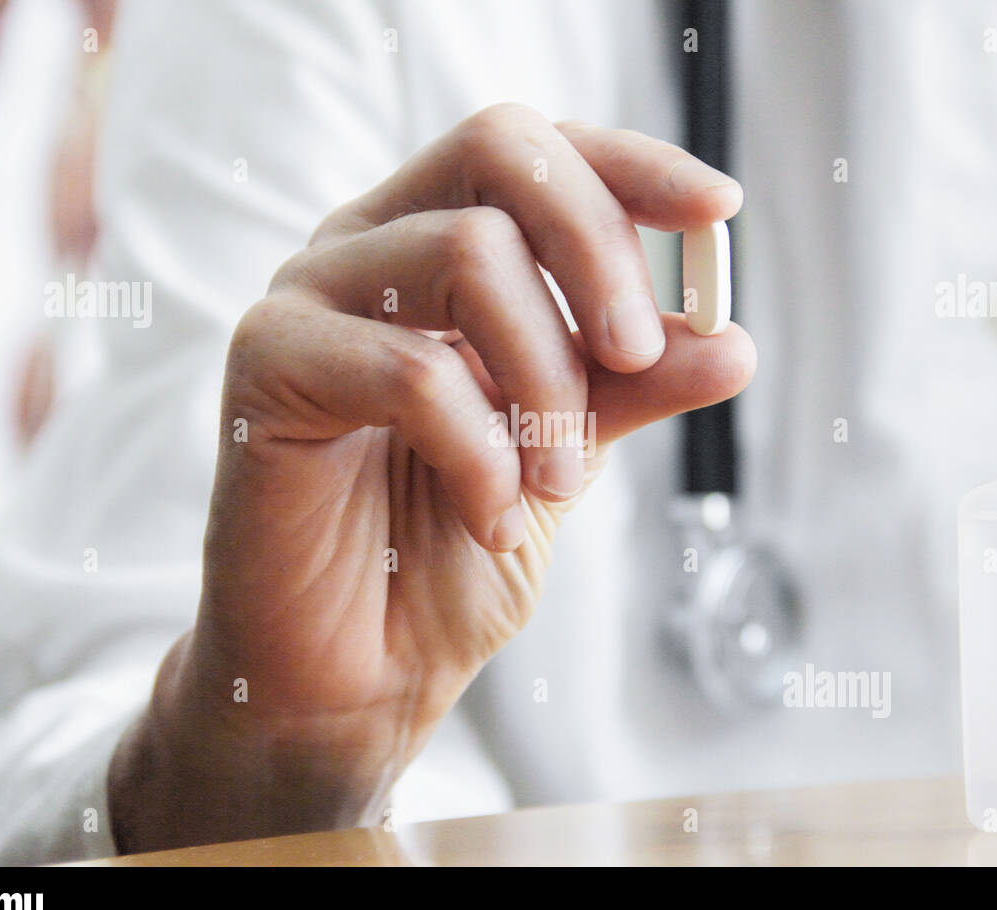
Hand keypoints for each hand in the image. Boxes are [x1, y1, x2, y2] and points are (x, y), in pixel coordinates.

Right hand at [109, 104, 754, 851]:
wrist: (357, 674)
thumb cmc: (447, 553)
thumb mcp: (568, 452)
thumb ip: (633, 387)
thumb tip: (732, 339)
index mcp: (432, 246)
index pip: (533, 149)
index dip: (632, 164)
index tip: (718, 210)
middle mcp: (367, 247)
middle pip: (500, 152)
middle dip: (599, 252)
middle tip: (637, 356)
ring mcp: (309, 298)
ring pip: (468, 256)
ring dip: (548, 381)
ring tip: (555, 480)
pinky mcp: (264, 367)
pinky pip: (412, 370)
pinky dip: (484, 454)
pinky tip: (493, 519)